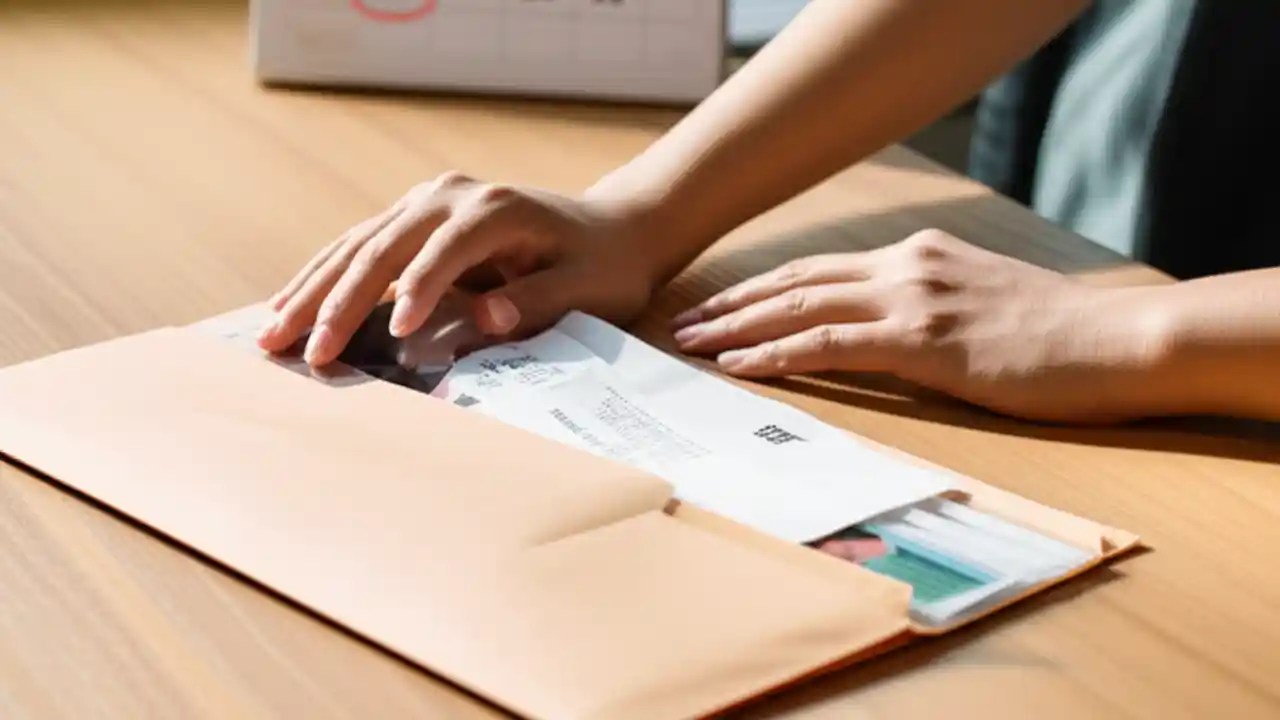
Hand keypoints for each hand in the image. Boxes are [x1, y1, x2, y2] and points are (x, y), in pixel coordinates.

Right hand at [256, 172, 658, 366]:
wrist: (614, 228)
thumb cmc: (605, 265)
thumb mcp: (590, 289)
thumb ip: (540, 302)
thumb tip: (489, 319)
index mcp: (495, 209)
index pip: (445, 250)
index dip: (418, 290)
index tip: (393, 334)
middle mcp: (452, 196)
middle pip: (383, 246)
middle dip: (338, 300)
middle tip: (302, 351)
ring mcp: (427, 201)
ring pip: (356, 244)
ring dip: (312, 290)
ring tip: (271, 334)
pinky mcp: (415, 217)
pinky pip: (359, 246)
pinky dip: (323, 278)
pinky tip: (289, 305)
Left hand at [672, 230, 1172, 422]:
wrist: (1115, 340)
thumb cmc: (1058, 335)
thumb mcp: (983, 302)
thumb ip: (930, 307)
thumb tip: (890, 334)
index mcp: (917, 254)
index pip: (819, 269)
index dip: (763, 287)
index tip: (721, 306)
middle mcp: (905, 265)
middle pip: (795, 280)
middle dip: (733, 303)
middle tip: (682, 323)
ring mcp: (911, 298)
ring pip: (799, 306)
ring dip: (737, 328)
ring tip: (691, 345)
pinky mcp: (921, 339)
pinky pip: (828, 345)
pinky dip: (777, 354)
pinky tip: (740, 366)